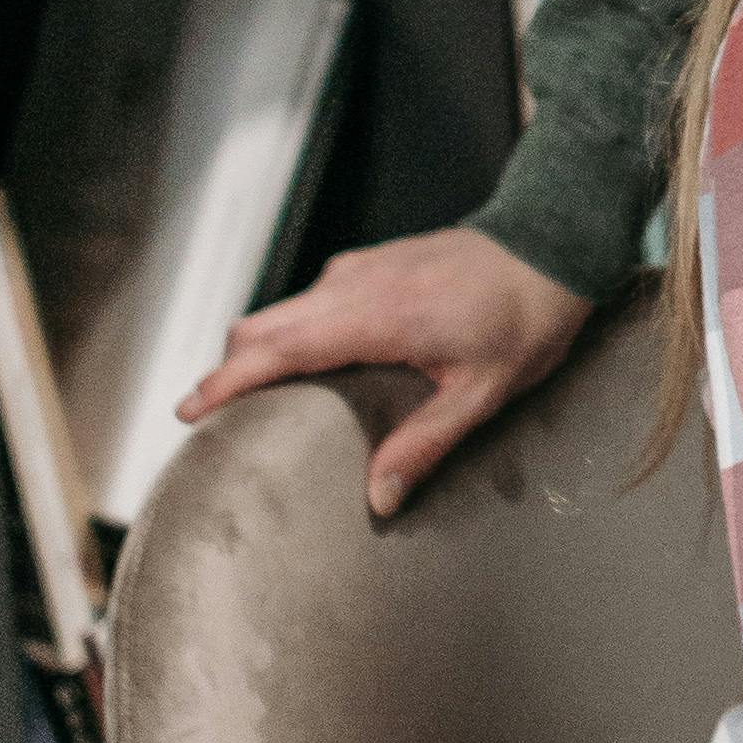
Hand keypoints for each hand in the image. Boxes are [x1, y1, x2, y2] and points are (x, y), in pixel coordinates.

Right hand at [176, 227, 593, 517]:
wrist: (552, 244)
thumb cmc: (526, 317)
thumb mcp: (483, 394)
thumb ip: (424, 444)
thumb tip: (379, 499)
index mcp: (375, 317)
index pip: (277, 349)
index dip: (227, 382)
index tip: (190, 411)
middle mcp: (354, 285)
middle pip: (261, 326)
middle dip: (227, 370)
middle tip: (208, 417)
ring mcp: (360, 268)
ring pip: (282, 310)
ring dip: (259, 350)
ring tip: (250, 400)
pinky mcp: (371, 263)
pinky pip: (311, 299)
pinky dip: (290, 332)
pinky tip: (305, 365)